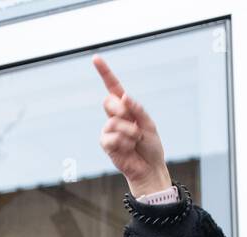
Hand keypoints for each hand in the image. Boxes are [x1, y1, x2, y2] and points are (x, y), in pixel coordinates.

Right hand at [92, 55, 171, 196]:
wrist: (149, 168)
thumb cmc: (151, 146)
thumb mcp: (149, 123)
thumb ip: (137, 109)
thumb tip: (124, 96)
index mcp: (126, 107)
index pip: (113, 87)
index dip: (104, 73)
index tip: (95, 58)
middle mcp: (115, 116)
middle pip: (109, 102)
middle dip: (122, 110)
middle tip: (135, 124)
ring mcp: (108, 130)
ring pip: (112, 122)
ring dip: (128, 132)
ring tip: (136, 141)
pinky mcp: (106, 144)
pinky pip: (110, 138)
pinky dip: (123, 142)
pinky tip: (129, 148)